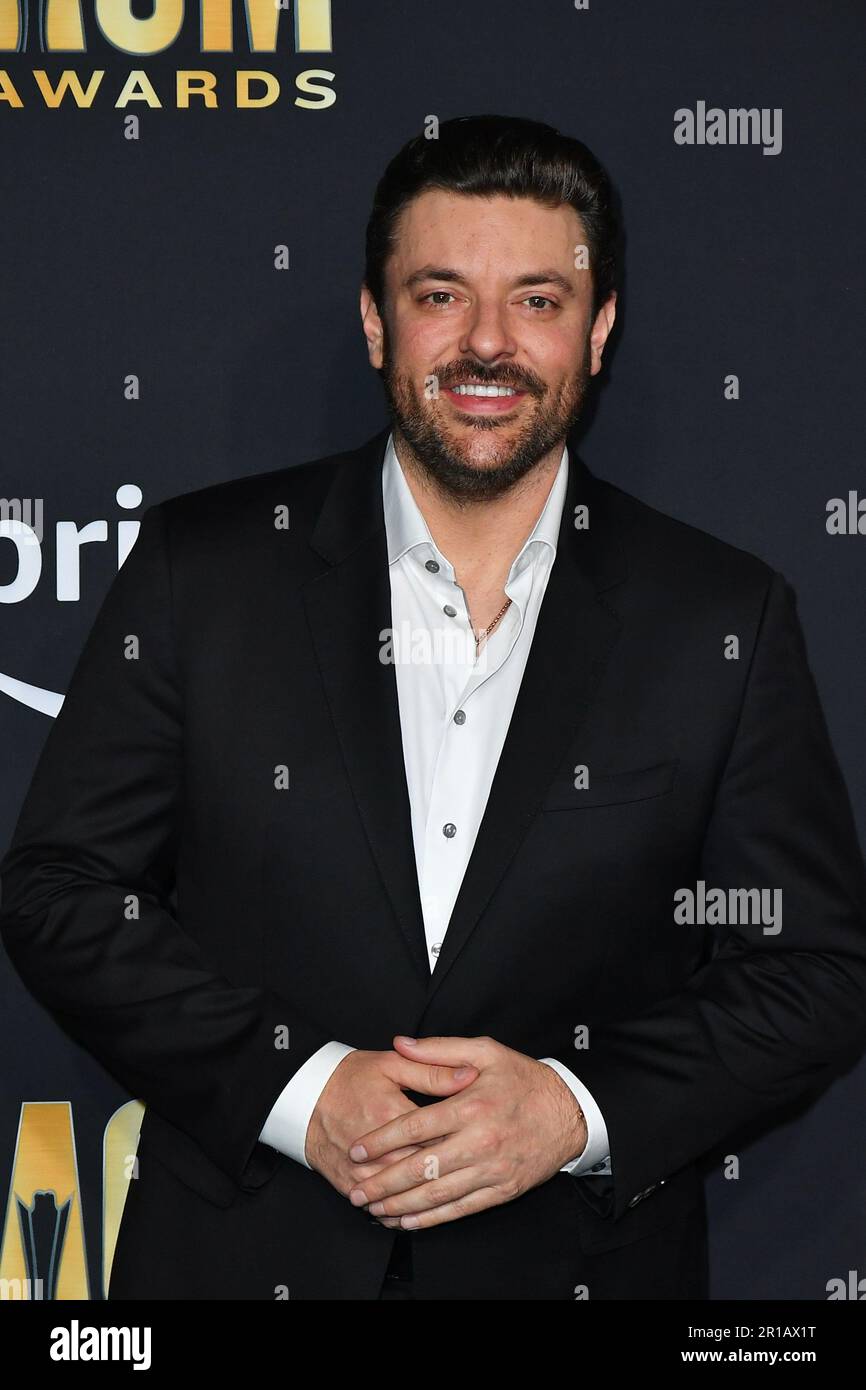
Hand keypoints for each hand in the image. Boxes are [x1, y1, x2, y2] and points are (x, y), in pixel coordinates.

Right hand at [305, 1047, 478, 1200]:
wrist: (305, 1097)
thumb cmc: (351, 1077)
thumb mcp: (391, 1065)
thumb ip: (431, 1070)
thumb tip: (470, 1077)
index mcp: (391, 1112)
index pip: (436, 1134)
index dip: (462, 1140)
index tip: (484, 1142)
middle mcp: (376, 1148)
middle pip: (421, 1170)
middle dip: (450, 1175)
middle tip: (477, 1176)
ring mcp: (360, 1170)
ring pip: (400, 1195)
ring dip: (426, 1203)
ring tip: (455, 1202)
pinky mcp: (347, 1183)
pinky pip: (375, 1207)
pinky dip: (395, 1215)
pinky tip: (413, 1218)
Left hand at [345, 1035, 586, 1229]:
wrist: (570, 1112)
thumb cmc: (524, 1079)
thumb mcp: (485, 1051)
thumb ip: (439, 1049)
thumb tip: (400, 1044)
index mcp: (471, 1105)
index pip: (414, 1127)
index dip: (381, 1142)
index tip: (356, 1151)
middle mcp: (480, 1141)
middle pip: (421, 1167)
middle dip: (383, 1182)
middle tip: (357, 1191)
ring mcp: (492, 1169)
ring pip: (438, 1194)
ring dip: (401, 1205)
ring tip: (375, 1208)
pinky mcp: (502, 1189)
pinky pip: (461, 1209)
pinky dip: (432, 1218)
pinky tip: (409, 1220)